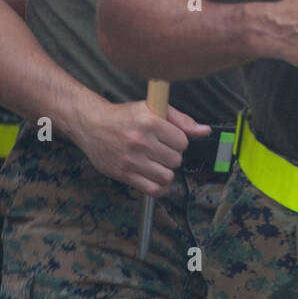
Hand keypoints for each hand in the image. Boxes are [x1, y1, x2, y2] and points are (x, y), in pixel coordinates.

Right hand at [70, 97, 210, 196]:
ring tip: (157, 163)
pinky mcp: (124, 174)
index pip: (182, 142)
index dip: (178, 141)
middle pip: (176, 160)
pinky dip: (159, 188)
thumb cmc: (125, 116)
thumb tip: (205, 131)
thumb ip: (181, 120)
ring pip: (167, 176)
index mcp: (150, 122)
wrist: (92, 124)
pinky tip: (156, 179)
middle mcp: (141, 141)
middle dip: (172, 156)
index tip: (169, 139)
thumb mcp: (153, 108)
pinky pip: (152, 189)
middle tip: (161, 150)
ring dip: (165, 171)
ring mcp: (131, 160)